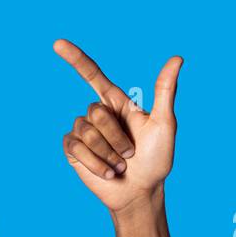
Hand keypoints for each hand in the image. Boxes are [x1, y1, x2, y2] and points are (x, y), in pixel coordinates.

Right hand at [54, 38, 182, 212]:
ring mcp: (84, 132)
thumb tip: (177, 58)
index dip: (76, 59)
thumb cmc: (157, 160)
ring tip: (120, 166)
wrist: (141, 193)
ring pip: (87, 131)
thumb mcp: (164, 124)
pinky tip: (107, 173)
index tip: (58, 44)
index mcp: (117, 104)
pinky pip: (76, 147)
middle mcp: (98, 115)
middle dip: (116, 137)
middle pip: (96, 111)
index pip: (92, 75)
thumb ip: (165, 91)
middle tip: (130, 155)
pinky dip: (96, 163)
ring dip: (108, 153)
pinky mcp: (74, 151)